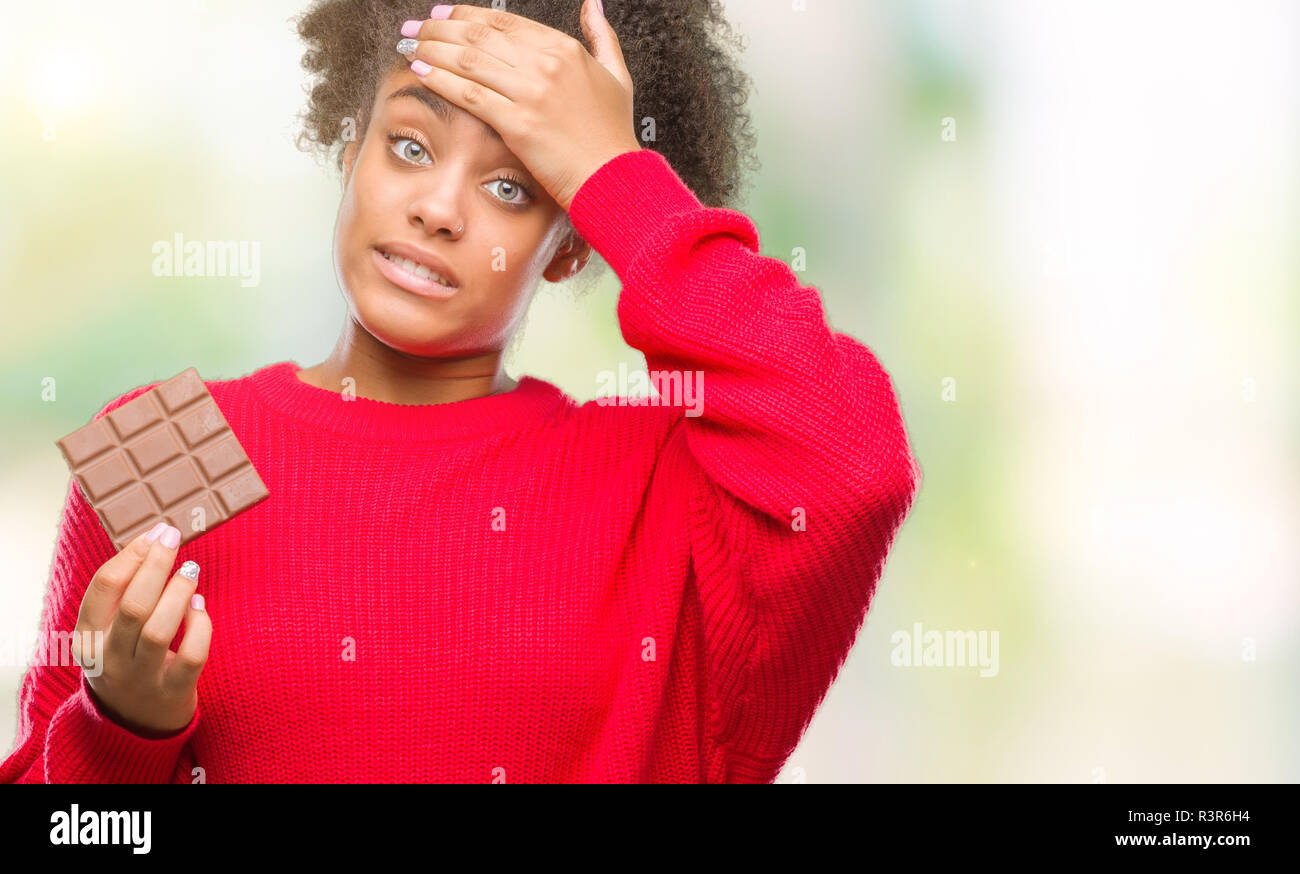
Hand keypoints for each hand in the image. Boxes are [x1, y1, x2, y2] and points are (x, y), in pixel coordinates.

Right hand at [73, 523, 210, 737]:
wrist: (134, 723)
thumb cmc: (127, 659)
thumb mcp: (108, 631)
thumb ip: (124, 593)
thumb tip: (155, 540)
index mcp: (87, 637)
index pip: (103, 587)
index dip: (131, 555)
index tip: (155, 533)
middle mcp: (109, 659)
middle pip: (133, 605)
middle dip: (157, 565)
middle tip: (175, 538)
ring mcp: (140, 678)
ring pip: (159, 630)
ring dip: (178, 593)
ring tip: (190, 570)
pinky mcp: (172, 691)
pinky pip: (191, 655)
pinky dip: (200, 625)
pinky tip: (200, 605)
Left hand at [400, 1, 642, 212]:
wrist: (614, 179)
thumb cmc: (613, 135)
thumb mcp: (617, 76)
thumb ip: (602, 36)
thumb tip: (593, 4)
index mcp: (565, 49)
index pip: (504, 21)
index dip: (466, 15)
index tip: (443, 14)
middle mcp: (546, 65)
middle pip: (479, 36)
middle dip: (439, 28)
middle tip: (414, 27)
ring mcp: (531, 93)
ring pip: (468, 60)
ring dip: (432, 49)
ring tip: (409, 46)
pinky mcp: (517, 124)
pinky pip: (469, 94)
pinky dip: (440, 80)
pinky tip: (421, 72)